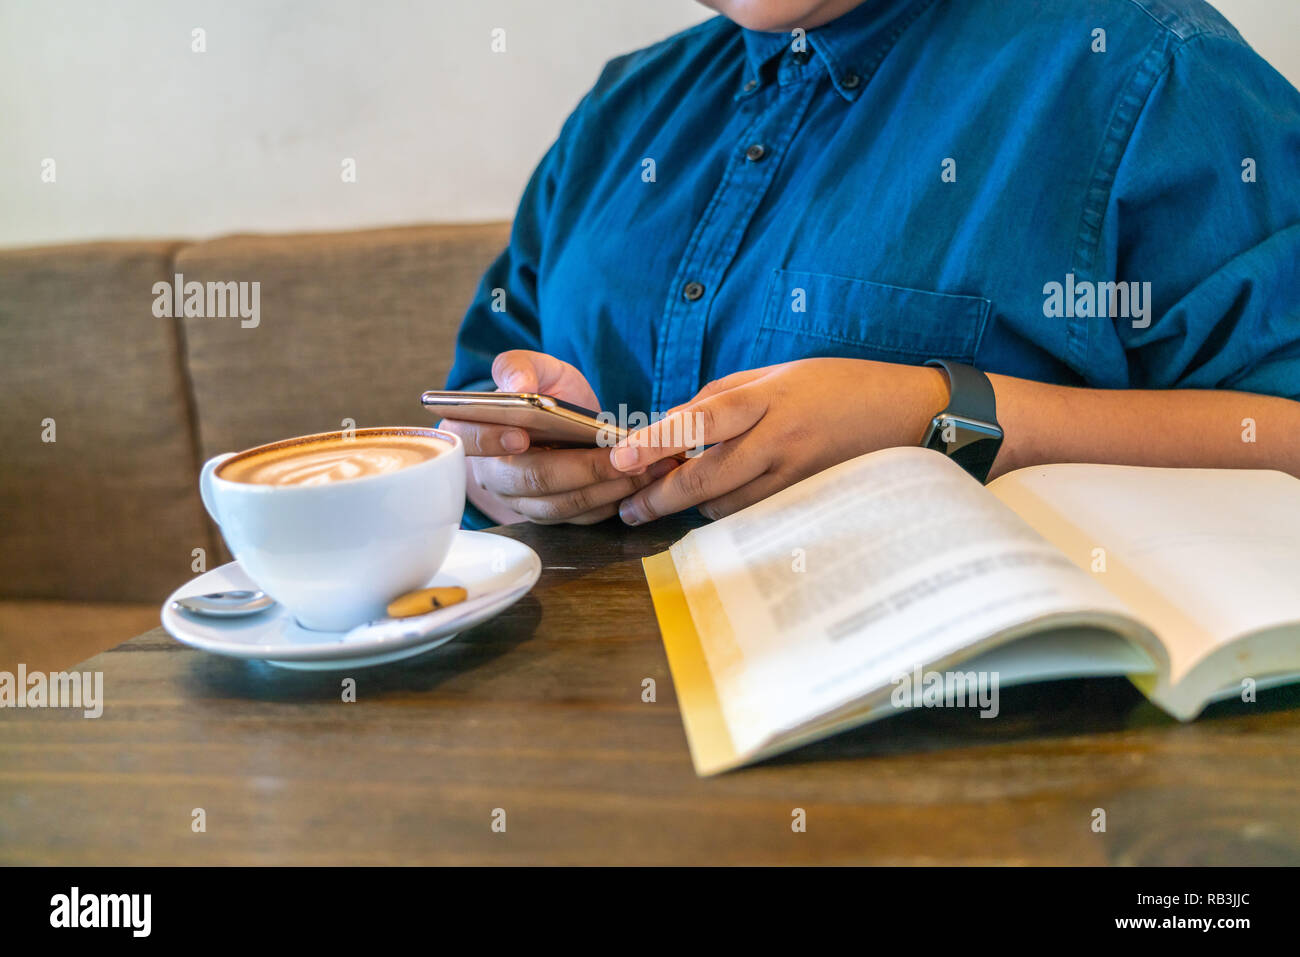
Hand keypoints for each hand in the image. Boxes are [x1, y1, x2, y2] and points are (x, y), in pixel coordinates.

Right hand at [438, 350, 673, 524]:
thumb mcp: (534, 367)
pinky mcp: (553, 515)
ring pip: (560, 504)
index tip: (521, 434)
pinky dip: (613, 501)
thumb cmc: (543, 392)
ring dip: (605, 488)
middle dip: (580, 469)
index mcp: (474, 434)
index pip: (469, 442)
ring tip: (644, 468)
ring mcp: (523, 501)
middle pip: (529, 480)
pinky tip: (641, 483)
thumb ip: (519, 366)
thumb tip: (517, 385)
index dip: (491, 441)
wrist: (563, 422)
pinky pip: (581, 517)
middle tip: (620, 456)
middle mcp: (494, 475)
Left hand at [609, 358, 948, 523]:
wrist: (910, 413)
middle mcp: (779, 440)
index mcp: (768, 398)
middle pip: (707, 478)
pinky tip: (714, 506)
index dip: (657, 440)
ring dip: (691, 507)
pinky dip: (727, 512)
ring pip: (727, 505)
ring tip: (662, 503)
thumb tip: (673, 423)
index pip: (701, 420)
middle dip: (659, 497)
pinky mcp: (808, 499)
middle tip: (629, 509)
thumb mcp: (777, 374)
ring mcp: (796, 476)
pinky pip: (755, 515)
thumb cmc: (837, 386)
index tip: (621, 457)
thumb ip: (723, 397)